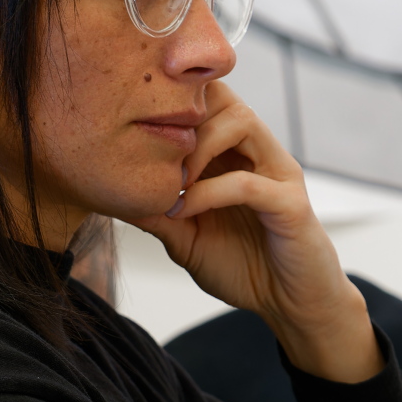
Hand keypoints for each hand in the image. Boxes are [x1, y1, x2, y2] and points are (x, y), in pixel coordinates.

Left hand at [124, 84, 381, 382]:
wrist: (292, 305)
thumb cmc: (245, 267)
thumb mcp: (186, 239)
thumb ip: (156, 213)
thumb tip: (109, 193)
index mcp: (234, 152)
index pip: (205, 98)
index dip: (169, 102)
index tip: (134, 131)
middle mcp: (259, 152)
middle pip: (224, 95)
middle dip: (183, 114)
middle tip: (153, 150)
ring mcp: (278, 173)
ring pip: (241, 122)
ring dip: (198, 146)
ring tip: (172, 182)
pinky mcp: (290, 204)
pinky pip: (248, 183)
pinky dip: (210, 193)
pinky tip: (185, 212)